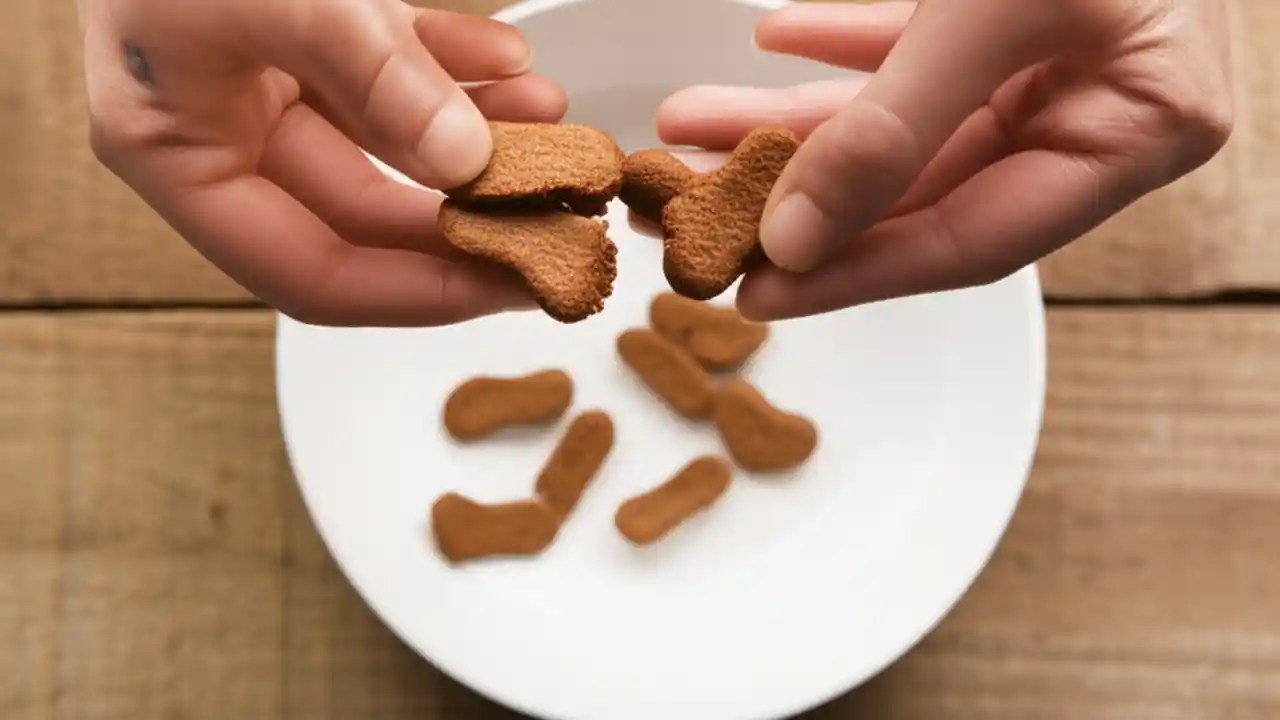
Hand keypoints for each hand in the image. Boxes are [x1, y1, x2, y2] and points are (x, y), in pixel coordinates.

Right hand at [80, 0, 566, 324]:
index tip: (515, 285)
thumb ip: (371, 77)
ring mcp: (266, 80)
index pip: (313, 274)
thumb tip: (469, 161)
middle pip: (367, 217)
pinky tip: (513, 65)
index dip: (421, 294)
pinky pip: (391, 71)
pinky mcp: (306, 31)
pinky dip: (452, 68)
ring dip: (476, 136)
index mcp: (178, 158)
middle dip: (471, 212)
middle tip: (559, 216)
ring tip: (553, 121)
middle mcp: (222, 132)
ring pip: (391, 143)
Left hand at [658, 0, 1232, 319]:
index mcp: (1134, 133)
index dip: (857, 272)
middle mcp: (1094, 108)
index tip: (758, 289)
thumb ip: (897, 125)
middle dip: (796, 189)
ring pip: (899, 119)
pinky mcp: (1012, 12)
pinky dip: (845, 46)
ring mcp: (1051, 58)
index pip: (974, 240)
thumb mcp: (996, 10)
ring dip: (794, 119)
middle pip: (919, 185)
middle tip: (698, 207)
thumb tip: (798, 233)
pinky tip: (778, 42)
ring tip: (696, 120)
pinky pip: (914, 47)